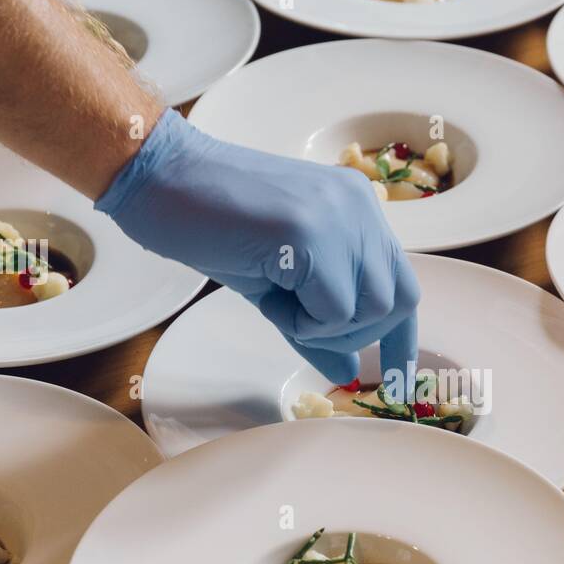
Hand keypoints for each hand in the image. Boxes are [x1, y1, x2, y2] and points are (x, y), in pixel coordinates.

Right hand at [96, 109, 419, 384]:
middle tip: (304, 326)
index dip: (402, 340)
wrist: (159, 179)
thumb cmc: (211, 224)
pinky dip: (300, 323)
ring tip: (279, 300)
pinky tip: (268, 293)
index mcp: (359, 210)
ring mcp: (340, 217)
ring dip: (324, 328)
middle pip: (399, 302)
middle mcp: (361, 207)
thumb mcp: (278, 284)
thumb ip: (319, 326)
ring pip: (371, 311)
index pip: (404, 284)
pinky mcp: (311, 233)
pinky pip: (333, 312)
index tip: (398, 384)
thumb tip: (349, 375)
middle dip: (356, 335)